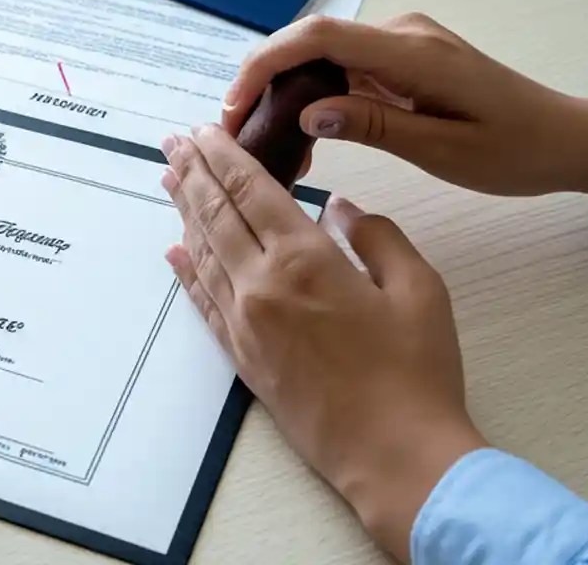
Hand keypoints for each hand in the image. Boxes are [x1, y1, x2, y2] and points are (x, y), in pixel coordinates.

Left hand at [160, 125, 486, 562]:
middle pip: (216, 215)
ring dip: (184, 213)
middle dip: (193, 174)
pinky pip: (203, 303)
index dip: (223, 156)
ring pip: (203, 254)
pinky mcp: (242, 357)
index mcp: (305, 259)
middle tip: (172, 144)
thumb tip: (338, 207)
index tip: (203, 130)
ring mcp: (245, 324)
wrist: (394, 456)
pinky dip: (186, 272)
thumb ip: (376, 236)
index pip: (251, 190)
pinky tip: (175, 252)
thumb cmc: (416, 372)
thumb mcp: (419, 288)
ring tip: (169, 181)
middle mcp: (262, 286)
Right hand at [222, 12, 587, 198]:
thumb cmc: (513, 150)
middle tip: (236, 133)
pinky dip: (316, 98)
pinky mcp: (403, 60)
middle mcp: (402, 36)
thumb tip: (308, 113)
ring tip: (267, 144)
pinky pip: (345, 70)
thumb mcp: (442, 149)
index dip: (265, 63)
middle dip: (264, 81)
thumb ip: (374, 126)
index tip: (233, 106)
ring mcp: (402, 44)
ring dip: (287, 93)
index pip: (319, 37)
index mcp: (412, 53)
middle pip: (311, 42)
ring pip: (323, 57)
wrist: (565, 138)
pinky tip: (307, 137)